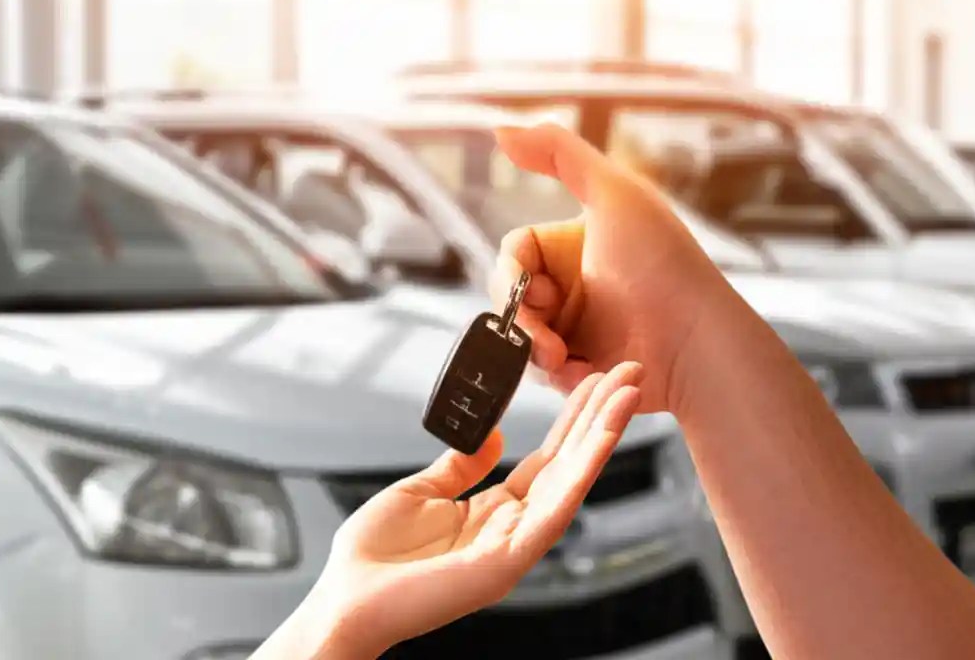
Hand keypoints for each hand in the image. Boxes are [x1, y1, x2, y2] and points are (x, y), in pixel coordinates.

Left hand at [255, 363, 643, 658]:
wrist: (346, 600)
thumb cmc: (373, 559)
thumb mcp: (420, 492)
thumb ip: (460, 466)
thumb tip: (492, 437)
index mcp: (493, 513)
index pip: (546, 459)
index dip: (571, 420)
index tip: (591, 382)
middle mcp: (513, 528)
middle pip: (568, 463)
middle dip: (600, 417)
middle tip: (628, 374)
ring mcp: (516, 545)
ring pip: (572, 480)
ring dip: (604, 434)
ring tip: (629, 393)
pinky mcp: (510, 559)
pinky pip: (556, 508)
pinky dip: (585, 469)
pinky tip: (603, 435)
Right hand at [491, 124, 732, 412]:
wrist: (696, 344)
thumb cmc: (663, 264)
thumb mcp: (614, 193)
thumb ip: (558, 153)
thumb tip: (499, 129)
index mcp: (575, 244)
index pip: (515, 254)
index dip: (513, 274)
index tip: (536, 291)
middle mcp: (575, 285)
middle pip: (511, 300)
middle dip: (520, 320)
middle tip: (546, 339)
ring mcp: (580, 330)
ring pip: (521, 341)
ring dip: (533, 352)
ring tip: (564, 359)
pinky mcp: (587, 370)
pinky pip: (544, 376)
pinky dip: (557, 376)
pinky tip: (585, 372)